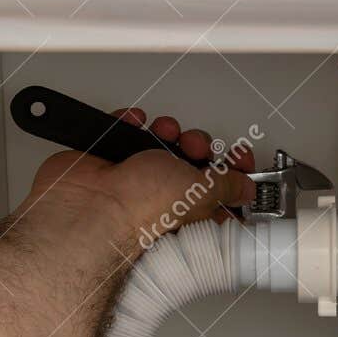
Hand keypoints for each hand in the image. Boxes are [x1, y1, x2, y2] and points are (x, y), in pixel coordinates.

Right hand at [22, 107, 256, 236]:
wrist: (90, 203)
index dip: (233, 173)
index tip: (239, 158)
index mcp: (191, 213)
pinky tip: (134, 125)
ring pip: (161, 144)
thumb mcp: (203, 192)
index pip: (221, 194)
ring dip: (166, 131)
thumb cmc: (140, 210)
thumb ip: (228, 186)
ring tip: (163, 133)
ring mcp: (134, 179)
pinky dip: (130, 123)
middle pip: (192, 161)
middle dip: (197, 145)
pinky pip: (125, 131)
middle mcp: (163, 198)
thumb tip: (247, 189)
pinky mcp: (108, 161)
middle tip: (194, 147)